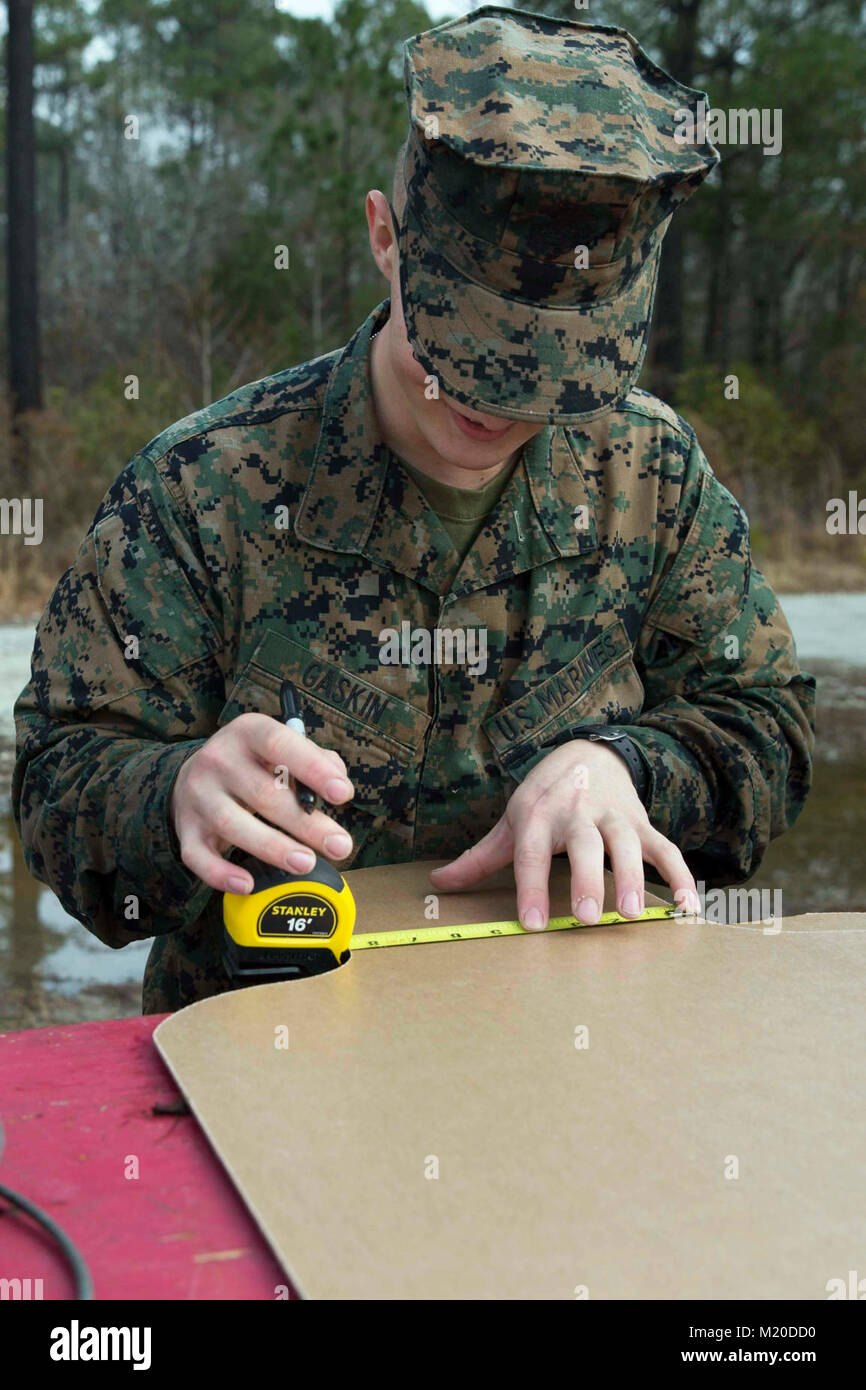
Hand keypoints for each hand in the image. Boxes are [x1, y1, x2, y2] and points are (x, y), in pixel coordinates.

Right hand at [170, 713, 354, 893]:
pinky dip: (221, 873)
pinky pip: (198, 856)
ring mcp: (198, 795)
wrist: (195, 774)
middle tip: (340, 845)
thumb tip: (339, 784)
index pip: (280, 744)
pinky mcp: (186, 829)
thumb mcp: (281, 748)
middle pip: (262, 793)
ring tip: (305, 862)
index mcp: (247, 732)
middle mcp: (218, 760)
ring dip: (272, 847)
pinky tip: (247, 883)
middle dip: (305, 823)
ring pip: (231, 824)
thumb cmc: (254, 763)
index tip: (343, 794)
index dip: (313, 769)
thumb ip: (316, 759)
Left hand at [430, 739, 697, 928]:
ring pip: (625, 842)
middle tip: (587, 918)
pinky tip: (688, 906)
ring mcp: (613, 816)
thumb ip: (479, 857)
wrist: (589, 752)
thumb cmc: (545, 797)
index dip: (530, 888)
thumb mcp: (511, 820)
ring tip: (633, 913)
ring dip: (632, 877)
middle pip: (584, 844)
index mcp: (538, 815)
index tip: (531, 924)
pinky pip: (665, 847)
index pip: (532, 854)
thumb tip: (438, 882)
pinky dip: (679, 874)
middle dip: (587, 880)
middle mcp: (577, 813)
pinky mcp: (642, 822)